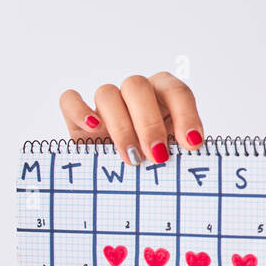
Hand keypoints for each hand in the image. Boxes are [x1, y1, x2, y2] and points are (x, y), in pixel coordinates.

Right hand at [59, 72, 205, 166]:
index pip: (176, 91)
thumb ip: (184, 152)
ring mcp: (106, 103)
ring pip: (107, 93)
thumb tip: (196, 155)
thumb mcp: (175, 157)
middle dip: (149, 123)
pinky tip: (94, 128)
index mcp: (164, 96)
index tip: (192, 144)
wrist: (126, 179)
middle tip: (158, 156)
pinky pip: (70, 100)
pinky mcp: (77, 117)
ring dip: (121, 126)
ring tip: (132, 159)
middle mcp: (135, 94)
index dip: (186, 115)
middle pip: (138, 86)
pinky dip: (79, 111)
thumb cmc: (156, 164)